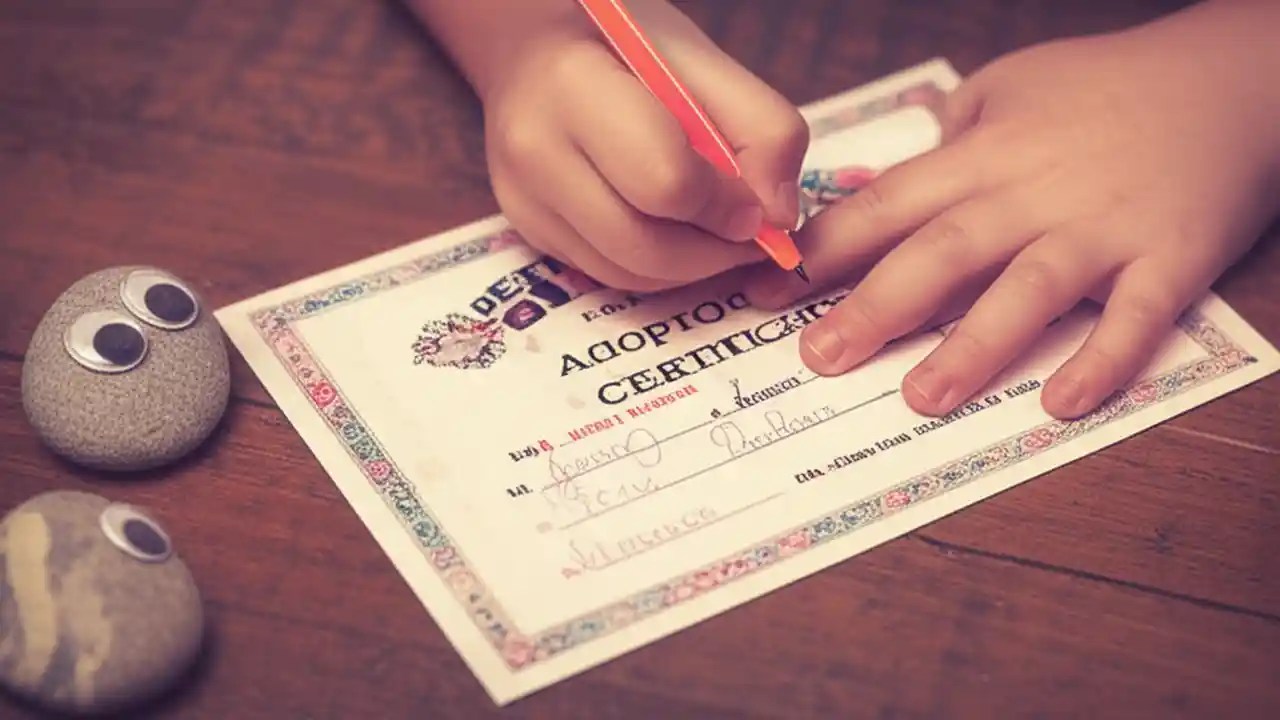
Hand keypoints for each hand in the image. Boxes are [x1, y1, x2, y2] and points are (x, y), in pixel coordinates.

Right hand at [480, 0, 807, 291]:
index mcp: (577, 87)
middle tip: (750, 235)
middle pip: (644, 247)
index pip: (665, 183)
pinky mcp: (527, 231)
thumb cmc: (623, 46)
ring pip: (627, 274)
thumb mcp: (701, 60)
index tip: (755, 202)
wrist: (532, 49)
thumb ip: (762, 127)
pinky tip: (676, 234)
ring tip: (720, 235)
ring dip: (690, 269)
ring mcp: (523, 200)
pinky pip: (606, 274)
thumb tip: (780, 218)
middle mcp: (535, 152)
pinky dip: (656, 268)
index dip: (725, 205)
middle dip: (715, 253)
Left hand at [743, 10, 1279, 419]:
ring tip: (921, 396)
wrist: (1232, 77)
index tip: (767, 291)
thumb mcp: (1008, 86)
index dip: (825, 251)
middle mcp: (1034, 191)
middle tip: (819, 359)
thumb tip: (881, 185)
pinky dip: (1102, 360)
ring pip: (1028, 288)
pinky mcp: (1171, 256)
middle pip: (942, 250)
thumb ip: (945, 141)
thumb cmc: (1107, 86)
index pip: (889, 204)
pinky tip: (1061, 404)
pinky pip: (1136, 316)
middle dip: (875, 307)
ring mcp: (1104, 226)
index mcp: (986, 153)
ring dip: (974, 346)